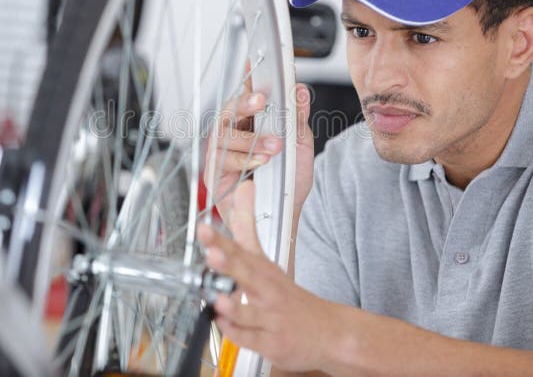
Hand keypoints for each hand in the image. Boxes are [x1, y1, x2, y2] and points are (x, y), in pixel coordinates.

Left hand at [197, 187, 337, 372]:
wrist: (328, 331)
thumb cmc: (287, 296)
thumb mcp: (266, 260)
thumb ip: (247, 229)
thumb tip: (244, 190)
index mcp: (262, 270)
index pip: (239, 250)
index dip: (220, 239)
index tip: (204, 229)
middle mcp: (266, 291)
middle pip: (247, 275)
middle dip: (229, 265)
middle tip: (212, 254)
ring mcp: (270, 317)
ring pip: (250, 312)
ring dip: (235, 307)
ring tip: (219, 301)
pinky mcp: (272, 343)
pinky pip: (252, 340)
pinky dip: (237, 334)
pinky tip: (225, 326)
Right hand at [203, 75, 313, 228]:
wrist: (284, 215)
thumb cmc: (286, 181)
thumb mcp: (300, 146)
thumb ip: (298, 118)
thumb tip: (299, 90)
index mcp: (252, 122)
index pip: (248, 93)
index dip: (248, 76)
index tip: (254, 61)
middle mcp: (233, 133)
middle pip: (229, 108)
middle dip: (243, 101)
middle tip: (261, 100)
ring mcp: (222, 151)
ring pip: (224, 134)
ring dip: (251, 139)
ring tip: (274, 147)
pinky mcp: (215, 172)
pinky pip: (223, 160)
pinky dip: (244, 159)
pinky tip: (261, 161)